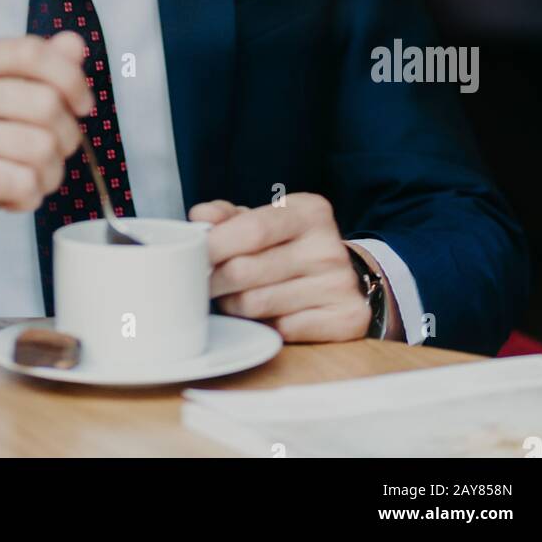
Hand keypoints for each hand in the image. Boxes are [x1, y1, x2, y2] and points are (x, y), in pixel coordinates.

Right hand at [0, 32, 91, 279]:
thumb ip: (37, 72)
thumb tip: (74, 44)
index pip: (31, 51)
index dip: (71, 78)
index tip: (83, 105)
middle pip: (46, 102)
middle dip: (66, 137)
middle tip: (52, 154)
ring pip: (41, 146)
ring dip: (49, 173)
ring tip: (30, 178)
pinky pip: (24, 181)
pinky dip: (30, 196)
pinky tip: (13, 197)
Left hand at [188, 194, 379, 342]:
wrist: (348, 275)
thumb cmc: (292, 245)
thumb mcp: (267, 219)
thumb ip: (230, 216)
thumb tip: (201, 216)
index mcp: (310, 212)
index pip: (252, 229)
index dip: (214, 244)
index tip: (193, 254)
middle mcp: (328, 248)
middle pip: (245, 271)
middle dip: (214, 279)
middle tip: (203, 282)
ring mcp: (339, 286)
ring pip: (256, 304)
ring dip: (233, 304)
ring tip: (232, 296)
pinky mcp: (345, 320)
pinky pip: (281, 329)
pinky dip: (264, 325)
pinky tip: (264, 315)